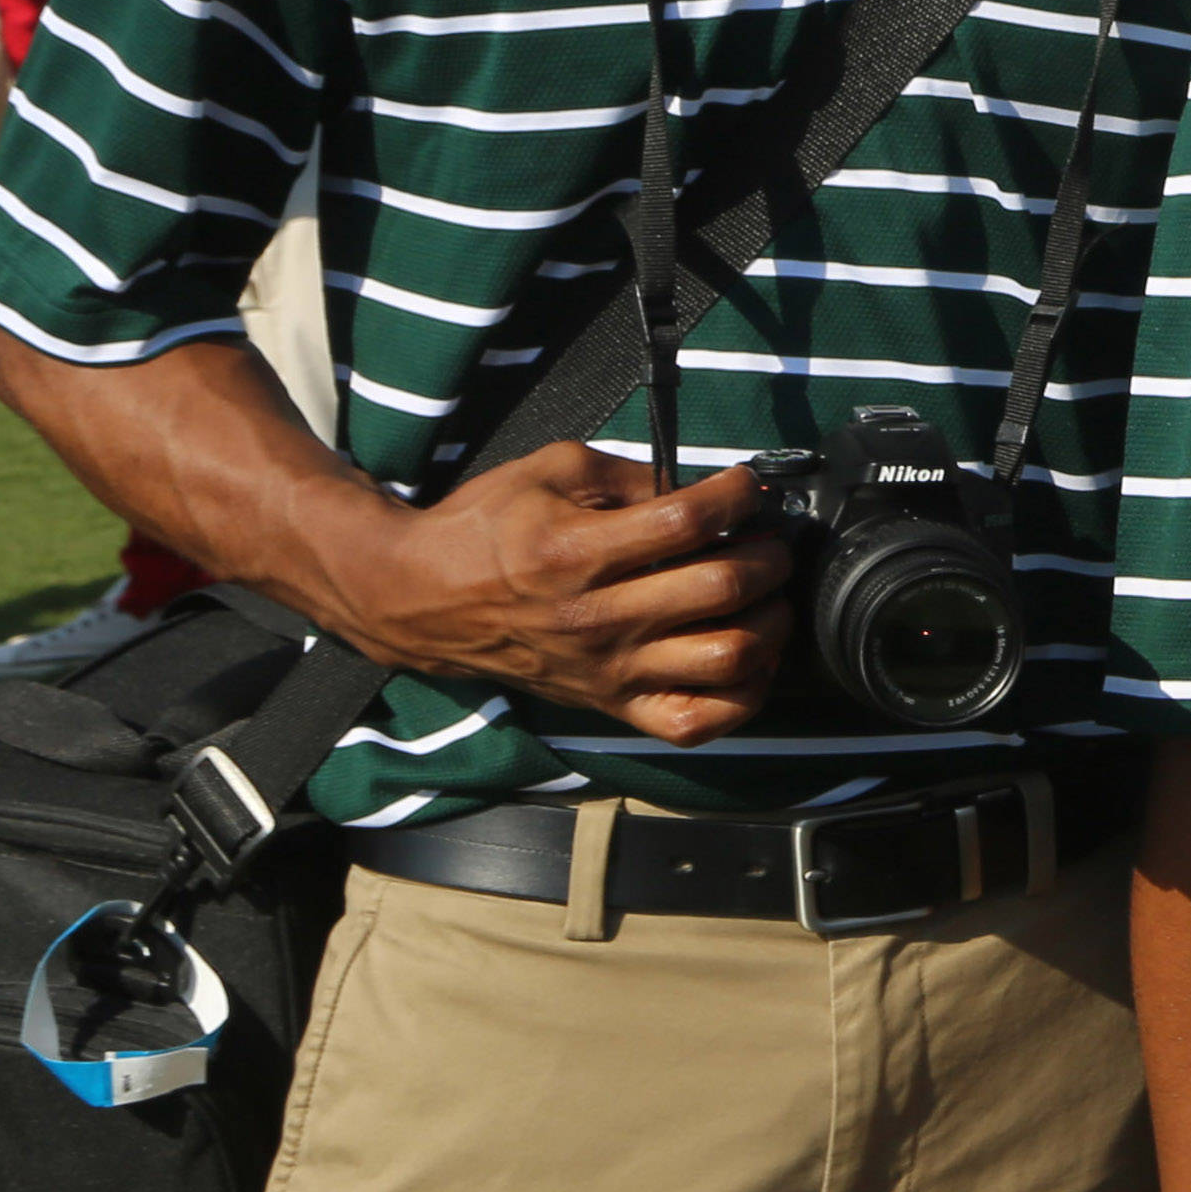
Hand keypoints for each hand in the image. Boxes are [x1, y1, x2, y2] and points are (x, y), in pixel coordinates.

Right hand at [307, 440, 798, 741]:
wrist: (421, 597)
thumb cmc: (483, 528)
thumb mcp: (547, 470)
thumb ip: (629, 473)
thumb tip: (698, 487)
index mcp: (579, 551)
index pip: (690, 521)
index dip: (737, 495)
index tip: (747, 486)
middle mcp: (599, 617)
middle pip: (724, 587)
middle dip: (769, 554)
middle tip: (768, 540)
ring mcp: (610, 669)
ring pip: (728, 657)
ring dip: (770, 622)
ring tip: (766, 597)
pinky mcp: (612, 704)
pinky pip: (697, 721)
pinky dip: (742, 694)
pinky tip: (747, 658)